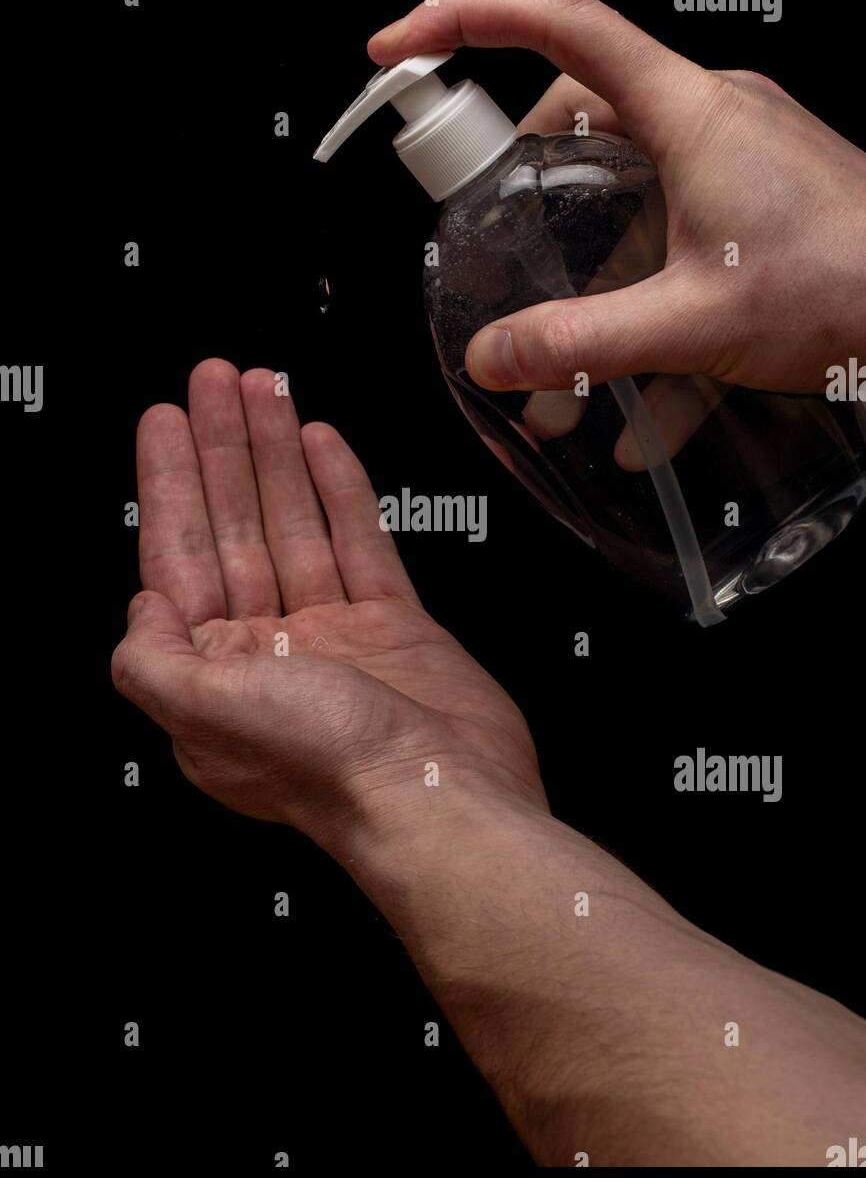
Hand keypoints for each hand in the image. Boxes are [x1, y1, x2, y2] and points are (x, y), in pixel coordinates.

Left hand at [111, 360, 543, 851]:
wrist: (443, 796)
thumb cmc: (333, 768)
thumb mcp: (206, 711)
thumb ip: (152, 657)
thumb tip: (139, 608)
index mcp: (213, 675)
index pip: (177, 558)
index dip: (168, 484)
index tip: (165, 423)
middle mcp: (268, 654)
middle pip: (234, 527)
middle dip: (221, 450)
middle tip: (215, 381)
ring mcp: (333, 637)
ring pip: (294, 522)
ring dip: (275, 454)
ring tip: (266, 387)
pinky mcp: (394, 628)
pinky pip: (359, 542)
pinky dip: (340, 490)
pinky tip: (321, 444)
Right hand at [369, 0, 865, 394]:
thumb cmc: (852, 284)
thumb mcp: (694, 322)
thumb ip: (580, 342)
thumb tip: (495, 355)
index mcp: (686, 108)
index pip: (555, 21)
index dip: (463, 23)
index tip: (397, 54)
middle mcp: (709, 119)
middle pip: (576, 127)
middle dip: (523, 208)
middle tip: (486, 261)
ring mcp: (735, 165)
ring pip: (629, 210)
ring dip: (589, 297)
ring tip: (563, 390)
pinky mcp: (756, 212)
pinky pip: (676, 254)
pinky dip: (647, 324)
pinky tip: (644, 416)